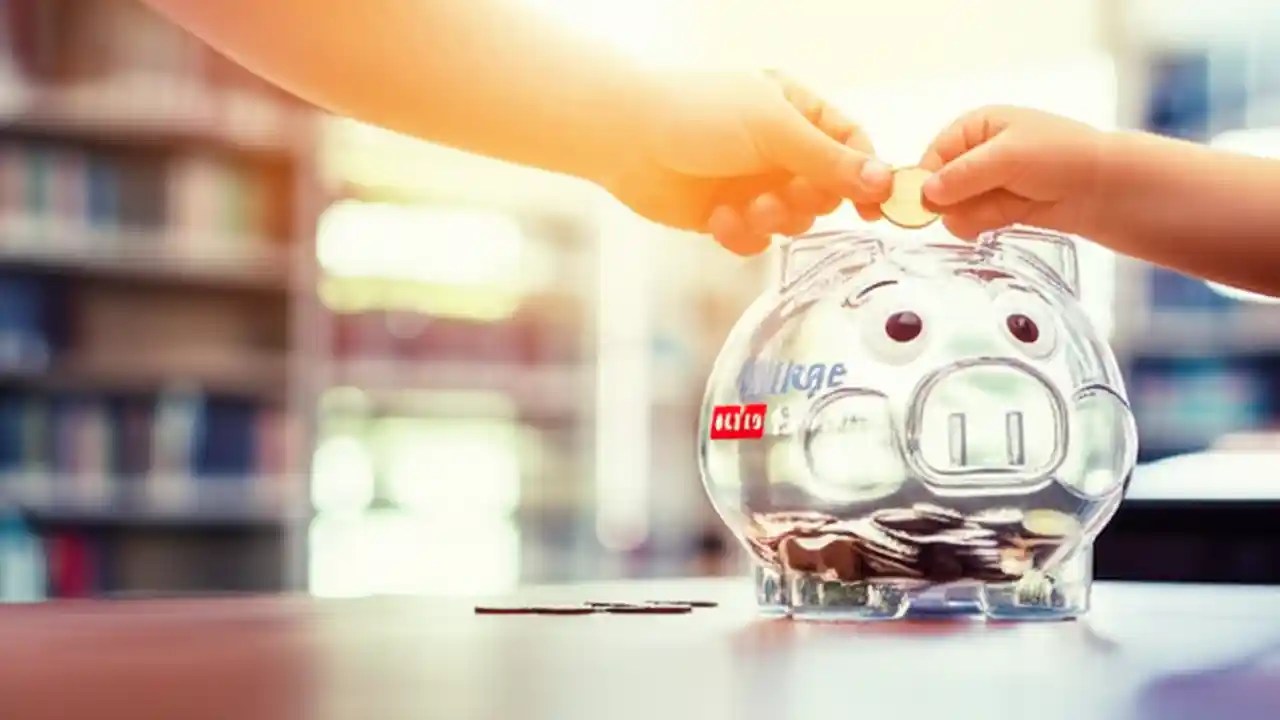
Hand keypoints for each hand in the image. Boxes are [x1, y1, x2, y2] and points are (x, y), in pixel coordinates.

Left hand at [603, 69, 891, 255]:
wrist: (626, 140)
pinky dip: (742, 235)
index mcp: (796, 110)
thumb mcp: (773, 128)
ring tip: (747, 208)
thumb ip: (829, 159)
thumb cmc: (697, 115)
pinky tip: (717, 219)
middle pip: (828, 191)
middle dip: (809, 200)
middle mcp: (780, 148)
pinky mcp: (728, 216)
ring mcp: (754, 183)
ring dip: (775, 219)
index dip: (865, 177)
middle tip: (785, 195)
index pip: (851, 146)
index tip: (873, 207)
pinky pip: (758, 241)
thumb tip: (883, 181)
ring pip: (794, 220)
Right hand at [919, 106, 1107, 239]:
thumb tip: (925, 194)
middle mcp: (980, 153)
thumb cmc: (1061, 157)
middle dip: (952, 202)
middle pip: (940, 185)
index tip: (927, 204)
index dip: (926, 180)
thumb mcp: (1006, 157)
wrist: (1109, 188)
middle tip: (977, 204)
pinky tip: (1000, 222)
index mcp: (977, 126)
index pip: (933, 155)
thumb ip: (962, 176)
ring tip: (1001, 210)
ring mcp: (991, 183)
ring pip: (955, 208)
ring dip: (970, 216)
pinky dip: (980, 226)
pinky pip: (973, 221)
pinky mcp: (1002, 208)